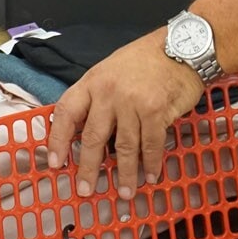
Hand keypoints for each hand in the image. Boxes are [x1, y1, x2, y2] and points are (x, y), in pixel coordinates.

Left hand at [46, 32, 203, 199]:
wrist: (182, 46)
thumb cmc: (146, 59)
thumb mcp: (111, 70)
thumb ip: (97, 97)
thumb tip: (85, 132)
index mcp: (93, 81)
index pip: (67, 112)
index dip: (57, 139)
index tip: (55, 162)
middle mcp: (109, 92)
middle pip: (93, 136)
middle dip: (89, 167)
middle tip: (87, 189)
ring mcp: (132, 102)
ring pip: (124, 147)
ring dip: (124, 173)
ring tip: (124, 192)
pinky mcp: (155, 111)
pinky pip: (150, 144)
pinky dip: (151, 163)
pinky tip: (150, 175)